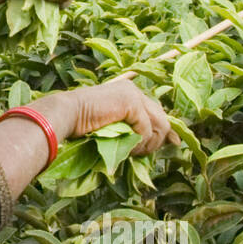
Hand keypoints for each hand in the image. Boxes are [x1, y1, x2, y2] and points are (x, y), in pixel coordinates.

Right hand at [37, 80, 178, 154]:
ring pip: (159, 124)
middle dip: (159, 139)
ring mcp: (134, 94)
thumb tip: (153, 142)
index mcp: (128, 93)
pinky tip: (128, 148)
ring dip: (148, 143)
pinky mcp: (131, 103)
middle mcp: (134, 90)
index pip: (157, 111)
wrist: (67, 114)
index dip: (166, 129)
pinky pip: (146, 129)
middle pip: (163, 118)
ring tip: (134, 152)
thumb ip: (132, 130)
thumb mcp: (114, 126)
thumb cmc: (82, 123)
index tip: (175, 143)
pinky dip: (139, 142)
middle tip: (145, 153)